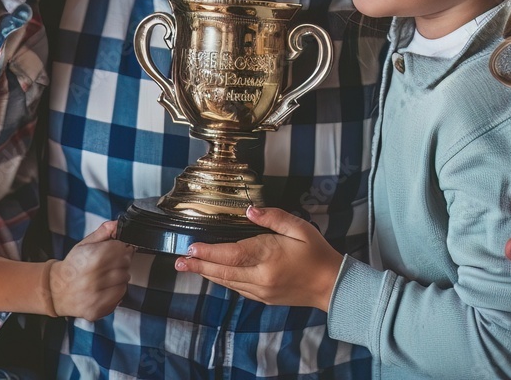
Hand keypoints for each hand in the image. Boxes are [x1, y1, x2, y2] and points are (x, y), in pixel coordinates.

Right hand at [50, 220, 133, 319]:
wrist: (56, 290)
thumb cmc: (73, 266)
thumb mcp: (84, 244)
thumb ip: (103, 232)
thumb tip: (117, 224)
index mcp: (92, 257)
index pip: (121, 248)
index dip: (120, 248)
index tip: (116, 250)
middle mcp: (94, 277)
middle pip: (125, 264)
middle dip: (121, 261)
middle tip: (109, 264)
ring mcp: (96, 295)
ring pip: (125, 281)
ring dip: (120, 277)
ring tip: (106, 276)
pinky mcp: (97, 309)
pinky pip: (120, 297)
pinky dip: (116, 291)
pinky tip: (105, 288)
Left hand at [173, 206, 343, 309]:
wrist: (332, 286)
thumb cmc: (317, 254)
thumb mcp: (300, 228)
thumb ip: (274, 218)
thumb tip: (249, 211)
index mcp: (270, 258)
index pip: (233, 255)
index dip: (210, 252)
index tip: (191, 248)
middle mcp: (262, 278)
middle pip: (224, 272)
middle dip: (199, 266)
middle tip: (178, 262)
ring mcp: (262, 291)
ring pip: (228, 282)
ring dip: (207, 274)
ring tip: (188, 267)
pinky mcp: (263, 298)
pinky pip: (237, 288)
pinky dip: (223, 280)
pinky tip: (213, 274)